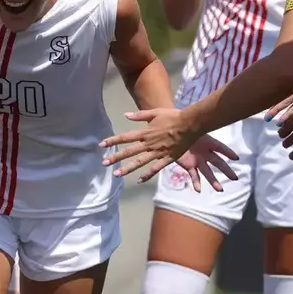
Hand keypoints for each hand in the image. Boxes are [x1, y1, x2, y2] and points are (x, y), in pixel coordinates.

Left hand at [101, 106, 238, 185]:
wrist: (190, 124)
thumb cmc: (173, 116)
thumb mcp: (155, 112)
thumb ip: (140, 115)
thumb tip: (125, 115)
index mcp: (145, 133)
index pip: (125, 137)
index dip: (112, 141)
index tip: (102, 145)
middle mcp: (149, 144)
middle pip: (129, 152)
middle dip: (115, 157)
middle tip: (104, 163)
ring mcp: (158, 152)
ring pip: (139, 162)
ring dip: (127, 168)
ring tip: (116, 174)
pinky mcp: (167, 158)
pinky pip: (155, 169)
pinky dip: (147, 175)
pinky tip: (139, 180)